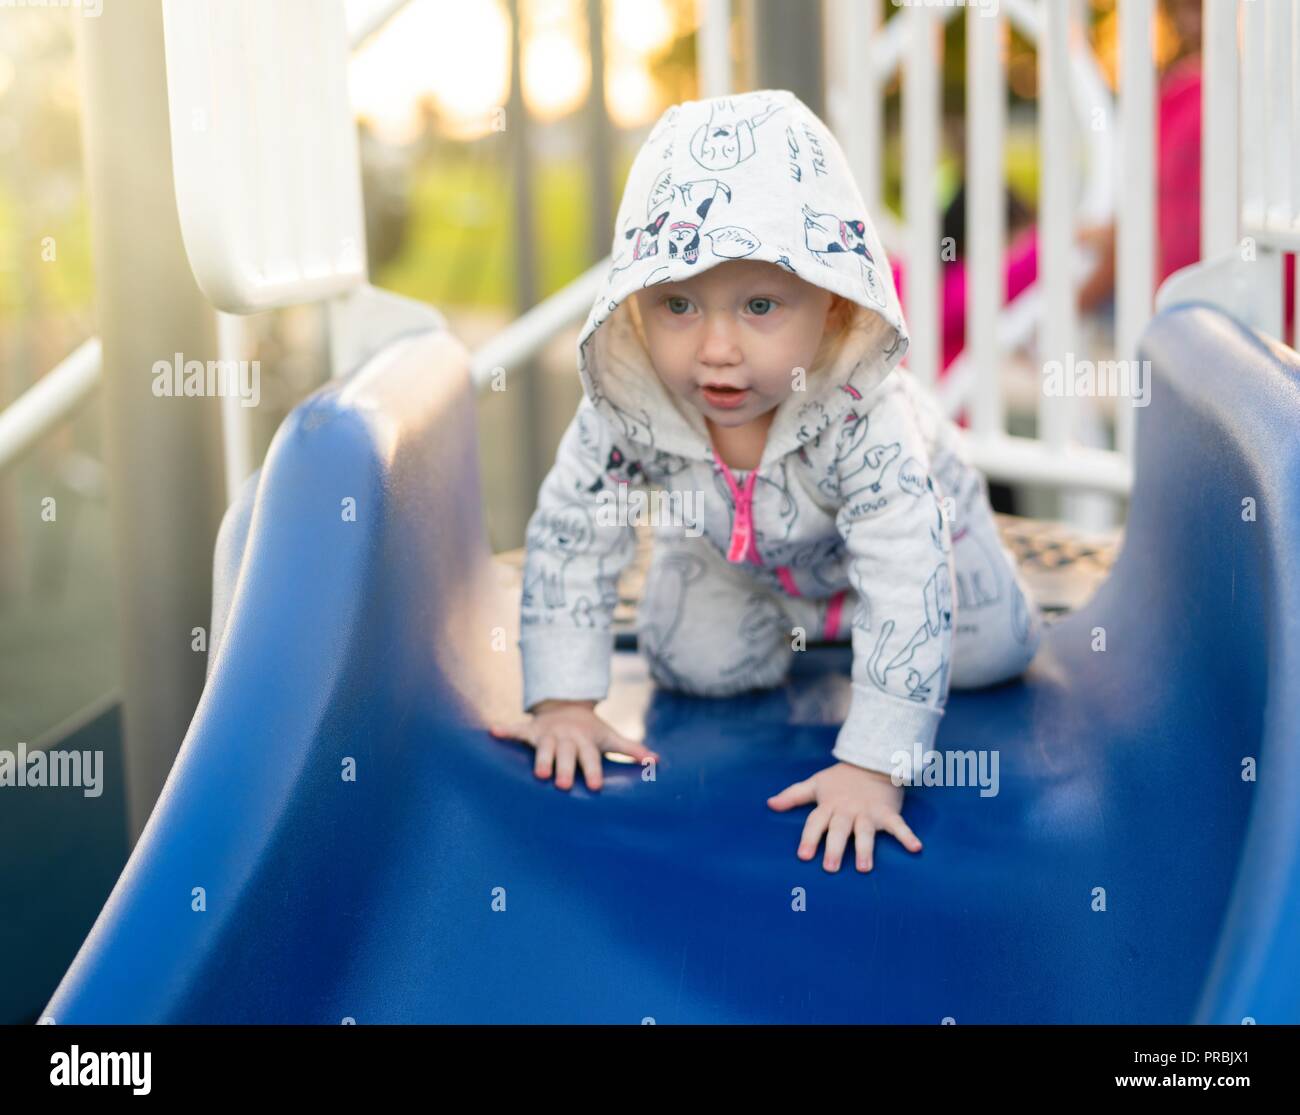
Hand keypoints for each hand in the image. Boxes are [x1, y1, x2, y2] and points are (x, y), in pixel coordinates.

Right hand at [489, 700, 659, 791]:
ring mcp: (547, 733)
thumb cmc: (591, 730)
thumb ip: (632, 749)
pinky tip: (492, 732)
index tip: (596, 787)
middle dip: (565, 769)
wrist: (566, 704)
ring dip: (540, 758)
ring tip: (537, 773)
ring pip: (542, 747)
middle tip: (565, 785)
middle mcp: (566, 738)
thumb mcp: (610, 737)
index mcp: (585, 742)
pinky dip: (505, 730)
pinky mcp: (530, 730)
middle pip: (566, 755)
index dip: (593, 771)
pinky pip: (515, 729)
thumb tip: (657, 761)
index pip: (591, 758)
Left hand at [766, 761, 921, 871]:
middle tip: (830, 868)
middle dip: (835, 848)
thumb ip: (794, 796)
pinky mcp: (887, 812)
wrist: (872, 760)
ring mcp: (868, 812)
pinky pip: (898, 825)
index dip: (809, 839)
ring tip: (864, 868)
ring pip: (865, 831)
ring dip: (865, 848)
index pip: (816, 822)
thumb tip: (770, 804)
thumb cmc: (841, 779)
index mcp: (829, 805)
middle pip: (839, 830)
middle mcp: (847, 810)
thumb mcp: (816, 784)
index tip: (803, 856)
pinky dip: (907, 836)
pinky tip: (916, 848)